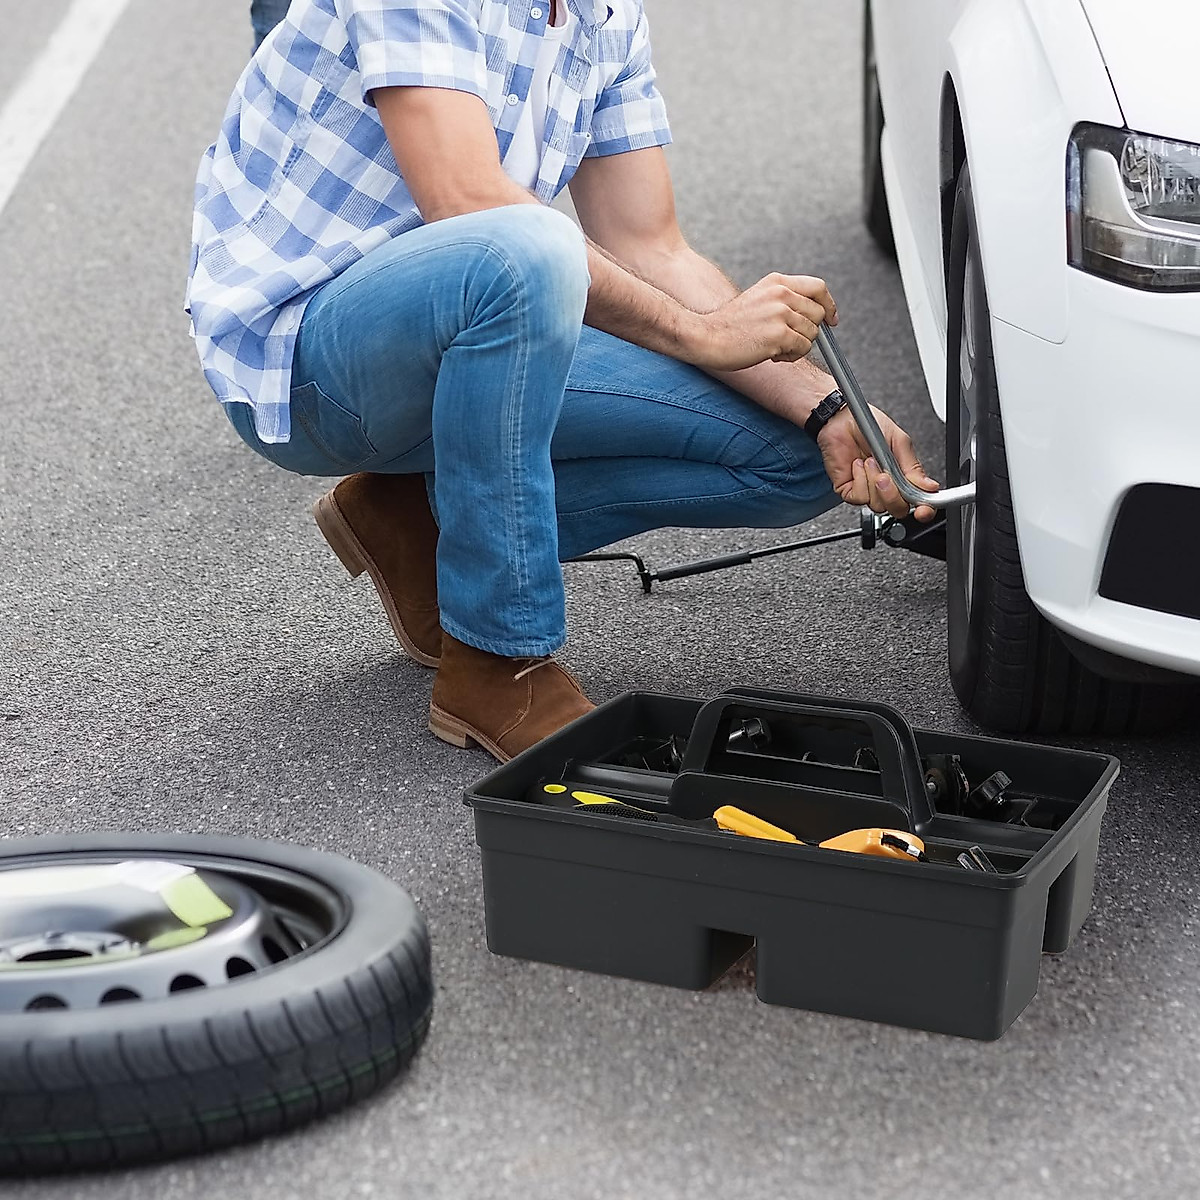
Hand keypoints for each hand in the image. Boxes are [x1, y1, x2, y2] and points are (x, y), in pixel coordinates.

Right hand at [683, 274, 836, 370]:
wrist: (707, 337)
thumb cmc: (730, 326)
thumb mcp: (759, 301)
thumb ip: (784, 302)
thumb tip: (815, 318)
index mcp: (777, 282)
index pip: (818, 287)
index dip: (829, 305)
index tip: (831, 320)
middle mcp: (781, 294)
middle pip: (818, 314)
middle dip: (808, 331)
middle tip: (787, 342)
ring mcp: (780, 313)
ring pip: (812, 333)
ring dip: (797, 346)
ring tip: (774, 348)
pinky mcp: (779, 334)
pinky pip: (803, 348)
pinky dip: (791, 356)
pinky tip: (772, 356)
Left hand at [815, 405, 939, 520]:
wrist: (842, 420)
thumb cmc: (870, 427)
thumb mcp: (899, 442)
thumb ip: (913, 467)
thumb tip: (930, 487)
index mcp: (904, 476)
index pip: (919, 502)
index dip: (924, 510)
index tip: (923, 510)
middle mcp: (888, 487)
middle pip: (898, 509)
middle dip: (893, 495)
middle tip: (886, 476)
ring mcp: (868, 490)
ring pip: (878, 505)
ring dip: (874, 482)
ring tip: (870, 461)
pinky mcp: (850, 491)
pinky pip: (860, 497)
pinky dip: (860, 480)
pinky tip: (858, 465)